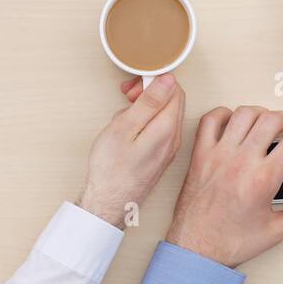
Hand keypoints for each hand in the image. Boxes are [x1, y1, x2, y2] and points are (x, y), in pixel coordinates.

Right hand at [78, 73, 185, 226]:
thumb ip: (149, 101)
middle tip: (127, 97)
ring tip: (123, 116)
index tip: (133, 87)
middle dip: (149, 92)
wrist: (109, 204)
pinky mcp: (160, 155)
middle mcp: (173, 138)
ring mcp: (168, 148)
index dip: (153, 81)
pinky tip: (127, 131)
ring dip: (143, 108)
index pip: (174, 89)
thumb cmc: (111, 169)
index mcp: (167, 128)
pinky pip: (157, 129)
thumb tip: (167, 79)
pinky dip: (143, 122)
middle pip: (171, 101)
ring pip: (163, 114)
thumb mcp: (125, 127)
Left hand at [165, 106, 282, 268]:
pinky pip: (210, 120)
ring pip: (243, 114)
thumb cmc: (228, 242)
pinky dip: (224, 114)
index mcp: (262, 180)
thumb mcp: (275, 231)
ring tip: (268, 124)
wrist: (194, 249)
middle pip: (272, 120)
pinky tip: (234, 123)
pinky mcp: (200, 155)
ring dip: (261, 114)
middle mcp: (240, 162)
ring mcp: (218, 155)